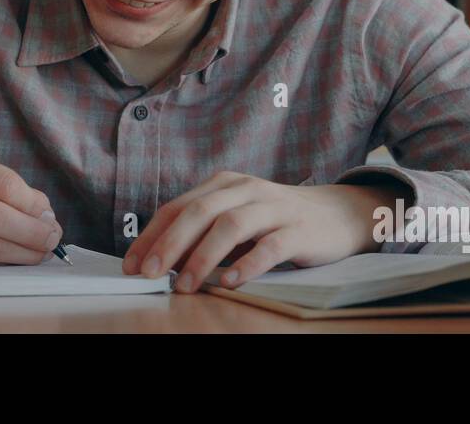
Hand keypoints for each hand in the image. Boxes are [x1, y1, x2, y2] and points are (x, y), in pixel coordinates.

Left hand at [122, 171, 408, 292]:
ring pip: (231, 226)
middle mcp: (246, 189)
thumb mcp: (236, 216)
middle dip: (169, 244)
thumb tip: (159, 259)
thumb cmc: (276, 220)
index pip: (179, 206)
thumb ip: (203, 230)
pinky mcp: (299, 230)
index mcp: (224, 184)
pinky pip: (270, 246)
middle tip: (149, 273)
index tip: (131, 264)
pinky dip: (247, 264)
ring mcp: (274, 207)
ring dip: (202, 257)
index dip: (152, 235)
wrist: (337, 214)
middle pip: (199, 211)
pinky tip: (229, 282)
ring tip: (184, 285)